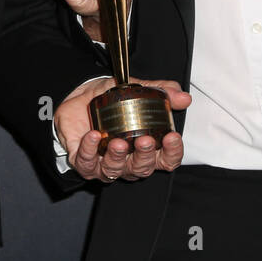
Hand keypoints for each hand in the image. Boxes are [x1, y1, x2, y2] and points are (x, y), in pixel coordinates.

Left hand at [54, 76, 191, 181]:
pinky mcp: (83, 163)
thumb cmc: (108, 102)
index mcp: (145, 148)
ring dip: (117, 157)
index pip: (166, 159)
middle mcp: (128, 161)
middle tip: (144, 140)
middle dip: (144, 156)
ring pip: (115, 169)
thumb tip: (183, 97)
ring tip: (118, 142)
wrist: (78, 98)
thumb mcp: (135, 91)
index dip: (172, 152)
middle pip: (142, 167)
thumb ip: (160, 92)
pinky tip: (92, 137)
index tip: (172, 137)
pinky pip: (86, 162)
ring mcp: (105, 164)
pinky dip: (89, 150)